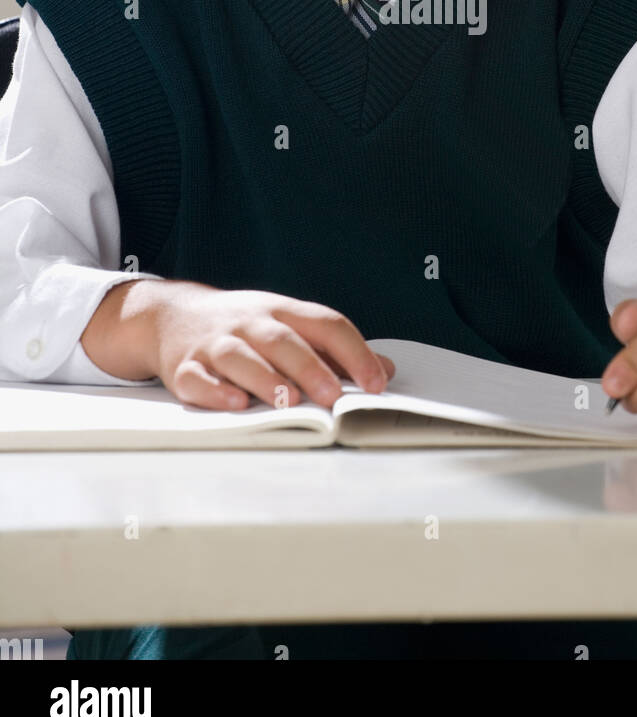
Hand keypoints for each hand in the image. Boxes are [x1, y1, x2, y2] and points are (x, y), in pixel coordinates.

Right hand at [148, 280, 395, 411]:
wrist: (172, 315)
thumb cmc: (244, 327)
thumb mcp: (289, 325)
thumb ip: (335, 350)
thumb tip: (385, 370)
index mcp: (282, 311)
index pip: (325, 323)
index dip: (354, 352)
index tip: (376, 383)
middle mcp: (249, 323)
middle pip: (282, 340)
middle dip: (310, 367)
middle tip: (333, 396)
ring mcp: (215, 344)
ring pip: (240, 357)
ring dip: (265, 378)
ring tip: (288, 401)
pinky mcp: (185, 367)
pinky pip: (198, 378)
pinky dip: (215, 391)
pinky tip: (235, 404)